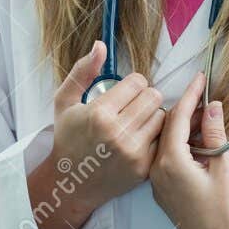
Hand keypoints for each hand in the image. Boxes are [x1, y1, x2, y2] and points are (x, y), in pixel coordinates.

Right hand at [27, 41, 164, 228]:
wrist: (70, 183)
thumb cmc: (67, 138)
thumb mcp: (65, 101)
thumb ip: (83, 71)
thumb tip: (101, 45)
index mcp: (99, 113)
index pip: (138, 81)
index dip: (131, 84)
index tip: (122, 94)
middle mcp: (118, 133)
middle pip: (154, 96)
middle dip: (143, 97)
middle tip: (131, 107)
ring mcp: (133, 152)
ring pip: (162, 116)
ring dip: (151, 116)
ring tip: (135, 122)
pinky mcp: (143, 167)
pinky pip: (163, 139)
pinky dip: (154, 136)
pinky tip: (139, 138)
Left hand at [150, 72, 228, 228]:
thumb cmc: (224, 214)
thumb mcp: (224, 169)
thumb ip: (215, 135)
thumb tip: (211, 107)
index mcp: (170, 163)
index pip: (177, 118)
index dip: (190, 95)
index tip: (199, 79)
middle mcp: (157, 170)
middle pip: (167, 127)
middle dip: (186, 109)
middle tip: (205, 95)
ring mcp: (158, 181)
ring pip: (166, 141)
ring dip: (184, 126)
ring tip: (206, 115)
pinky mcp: (163, 189)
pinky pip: (167, 156)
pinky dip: (181, 142)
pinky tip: (199, 138)